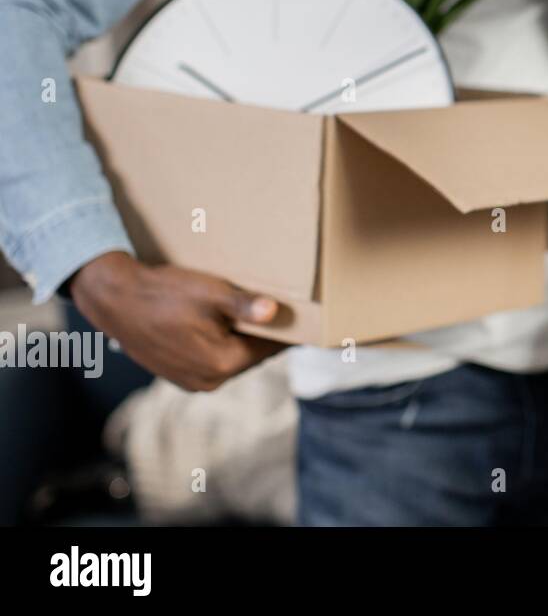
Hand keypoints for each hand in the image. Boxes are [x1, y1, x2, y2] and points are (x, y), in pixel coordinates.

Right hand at [70, 251, 284, 391]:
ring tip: (254, 315)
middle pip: (252, 355)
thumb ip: (244, 305)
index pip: (269, 348)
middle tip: (283, 313)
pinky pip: (212, 360)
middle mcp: (208, 381)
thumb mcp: (210, 293)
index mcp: (221, 364)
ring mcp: (191, 381)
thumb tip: (274, 312)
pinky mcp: (177, 375)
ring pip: (232, 359)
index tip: (304, 320)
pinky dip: (222, 345)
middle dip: (265, 336)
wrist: (114, 299)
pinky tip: (223, 324)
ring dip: (243, 340)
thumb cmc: (163, 293)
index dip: (287, 331)